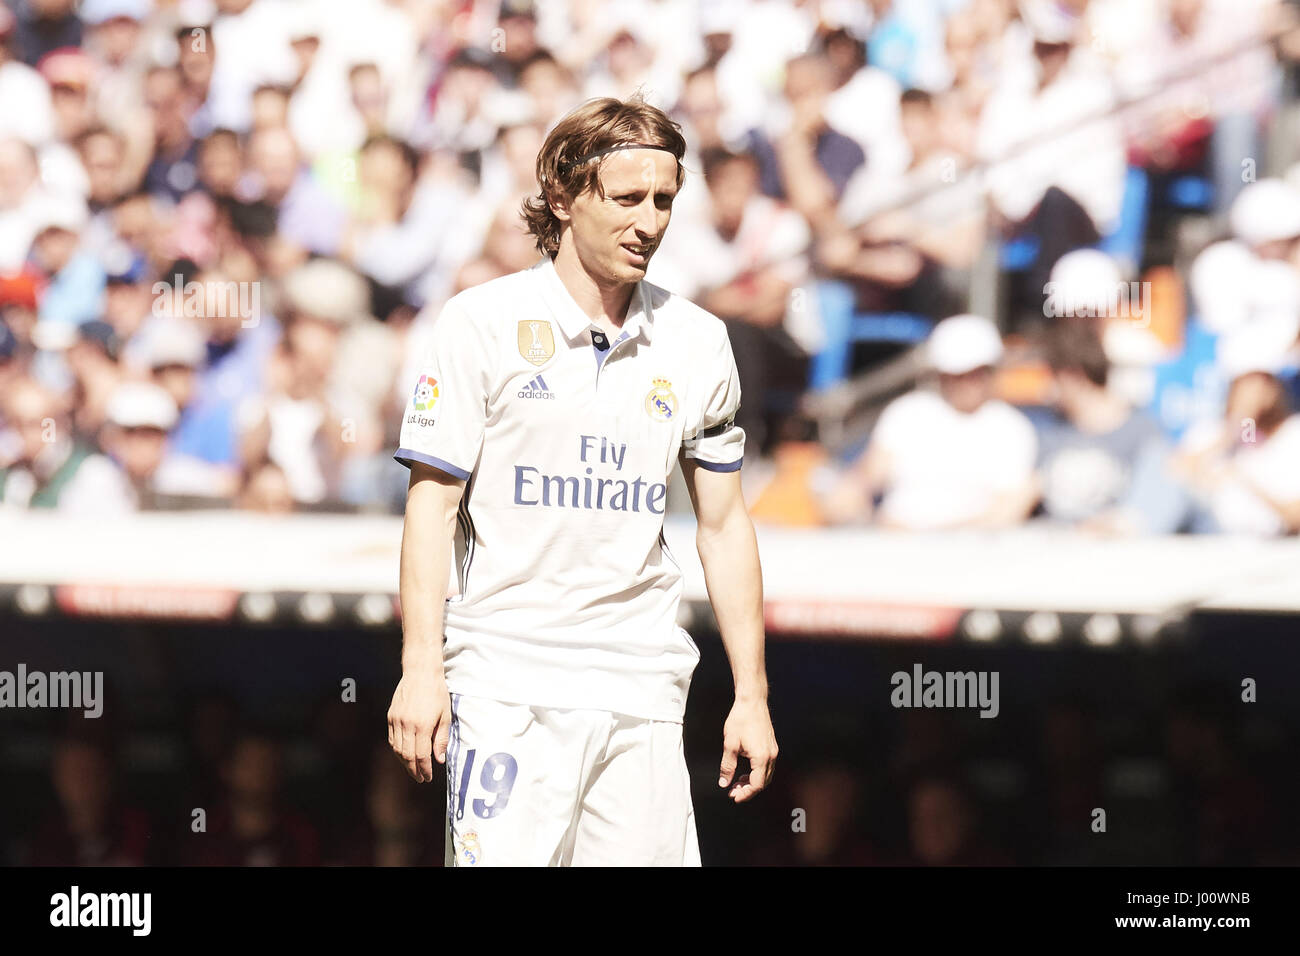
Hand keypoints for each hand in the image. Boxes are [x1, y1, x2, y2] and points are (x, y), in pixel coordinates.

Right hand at [387, 668, 451, 782]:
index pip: (421, 756)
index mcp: (422, 726)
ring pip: (397, 749)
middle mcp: (406, 725)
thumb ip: (441, 739)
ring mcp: (396, 721)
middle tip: (421, 778)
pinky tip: (404, 754)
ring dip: (404, 762)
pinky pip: (392, 739)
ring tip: (413, 769)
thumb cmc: (436, 692)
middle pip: (407, 755)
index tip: (428, 777)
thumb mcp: (445, 715)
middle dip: (414, 770)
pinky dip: (397, 750)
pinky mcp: (391, 716)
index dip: (425, 769)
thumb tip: (439, 759)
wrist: (420, 672)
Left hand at [719, 697, 777, 802]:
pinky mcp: (771, 745)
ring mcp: (773, 750)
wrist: (752, 701)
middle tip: (733, 791)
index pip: (757, 785)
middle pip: (763, 782)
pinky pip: (767, 765)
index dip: (745, 794)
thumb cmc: (741, 719)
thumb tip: (724, 782)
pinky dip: (757, 772)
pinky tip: (746, 770)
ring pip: (766, 774)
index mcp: (761, 757)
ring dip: (753, 781)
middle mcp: (771, 755)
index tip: (734, 797)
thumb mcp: (730, 744)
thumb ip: (727, 766)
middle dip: (748, 789)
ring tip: (738, 782)